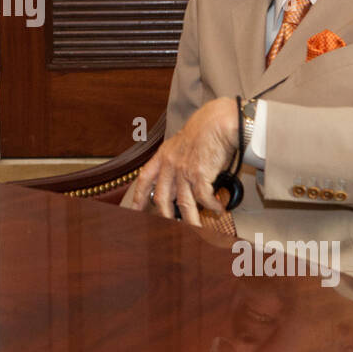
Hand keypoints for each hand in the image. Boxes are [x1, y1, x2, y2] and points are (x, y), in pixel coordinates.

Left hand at [124, 97, 239, 226]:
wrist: (217, 121)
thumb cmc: (204, 130)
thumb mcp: (181, 144)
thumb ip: (176, 162)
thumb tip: (180, 183)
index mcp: (163, 156)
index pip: (144, 179)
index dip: (138, 197)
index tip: (133, 211)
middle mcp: (170, 165)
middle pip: (161, 198)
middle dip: (165, 216)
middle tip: (171, 228)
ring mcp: (184, 170)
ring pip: (184, 204)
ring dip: (191, 220)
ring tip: (198, 230)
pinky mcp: (200, 174)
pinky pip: (204, 197)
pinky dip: (212, 206)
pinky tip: (218, 210)